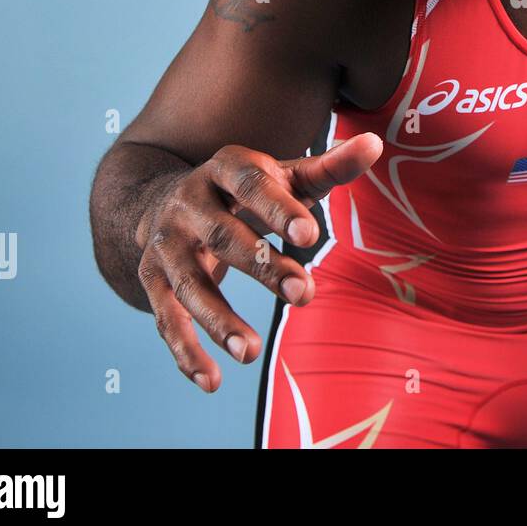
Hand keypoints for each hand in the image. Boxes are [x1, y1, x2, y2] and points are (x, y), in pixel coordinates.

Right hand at [134, 132, 383, 392]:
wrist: (160, 198)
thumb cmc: (245, 191)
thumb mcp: (283, 176)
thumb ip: (328, 167)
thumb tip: (375, 144)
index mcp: (225, 169)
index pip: (252, 185)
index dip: (280, 209)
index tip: (313, 235)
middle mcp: (188, 203)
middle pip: (224, 236)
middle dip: (264, 267)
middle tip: (305, 295)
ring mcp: (166, 243)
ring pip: (189, 284)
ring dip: (218, 320)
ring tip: (252, 353)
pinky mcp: (151, 280)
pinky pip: (165, 319)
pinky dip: (185, 351)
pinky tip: (211, 381)